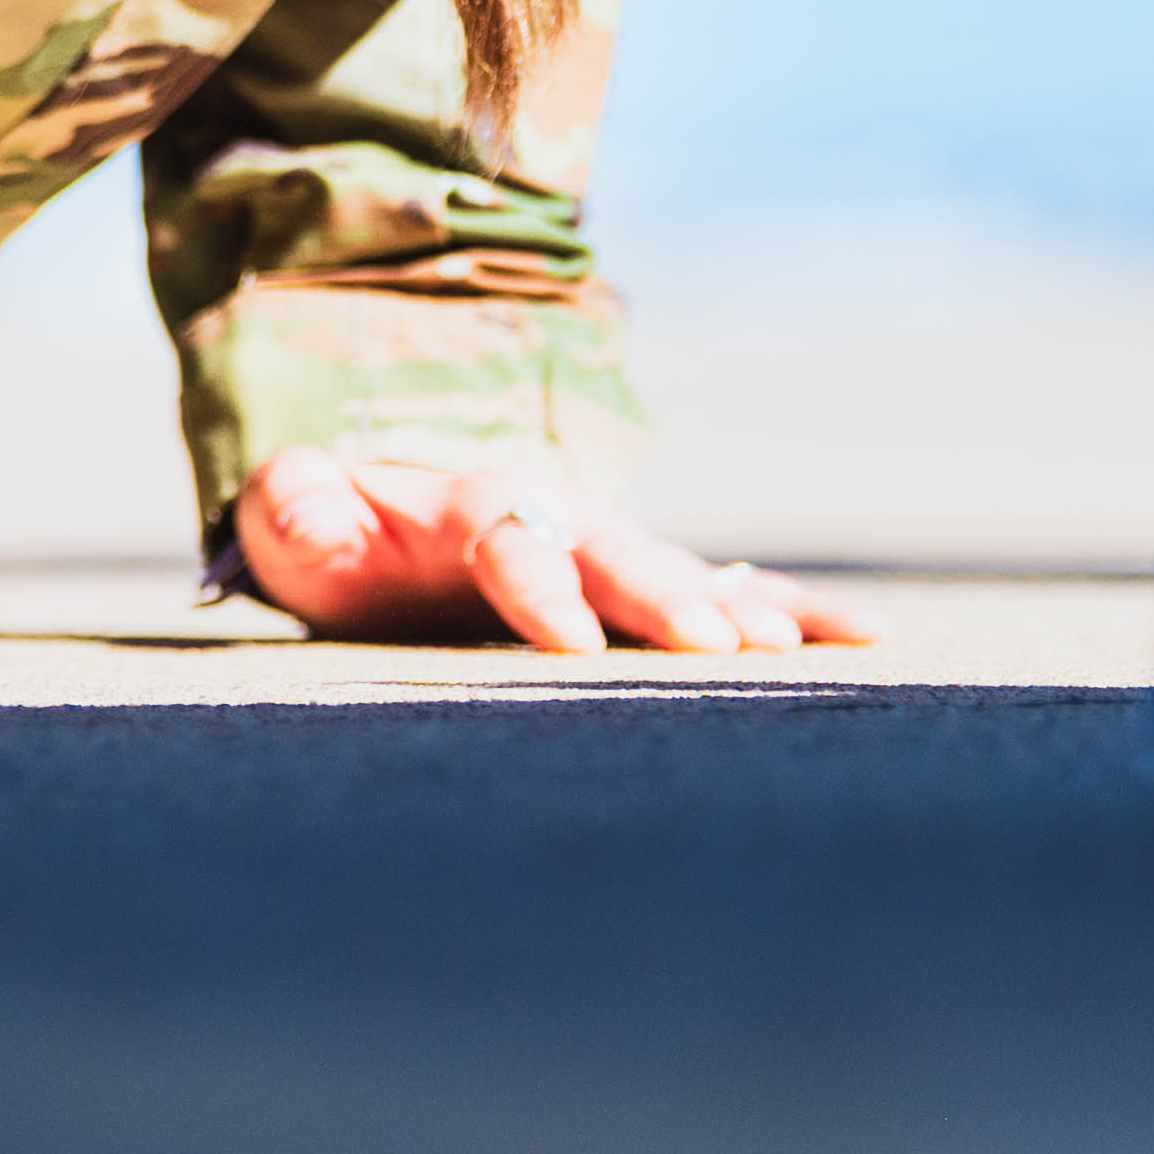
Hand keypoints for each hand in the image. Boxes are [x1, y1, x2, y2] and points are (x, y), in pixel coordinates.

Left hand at [228, 447, 880, 655]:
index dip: (535, 584)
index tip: (570, 643)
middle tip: (714, 645)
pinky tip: (861, 639)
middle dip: (661, 596)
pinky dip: (792, 610)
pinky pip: (731, 591)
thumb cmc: (332, 530)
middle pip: (613, 552)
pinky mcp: (642, 590)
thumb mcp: (292, 514)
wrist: (382, 513)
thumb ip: (297, 508)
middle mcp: (555, 518)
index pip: (505, 535)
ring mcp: (606, 552)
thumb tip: (324, 523)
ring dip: (738, 607)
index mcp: (467, 502)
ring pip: (682, 569)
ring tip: (795, 651)